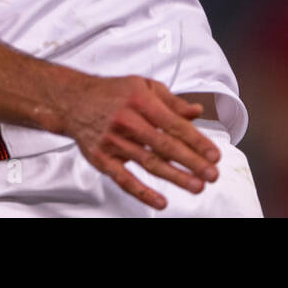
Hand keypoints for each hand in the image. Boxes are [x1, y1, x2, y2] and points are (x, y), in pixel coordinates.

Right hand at [57, 75, 221, 209]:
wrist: (73, 101)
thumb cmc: (112, 93)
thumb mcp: (144, 86)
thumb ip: (171, 101)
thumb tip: (196, 112)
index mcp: (141, 101)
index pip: (174, 124)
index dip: (196, 141)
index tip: (213, 155)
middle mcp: (128, 121)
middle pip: (165, 146)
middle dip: (191, 162)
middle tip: (211, 174)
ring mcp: (114, 142)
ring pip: (149, 163)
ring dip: (175, 177)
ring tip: (196, 186)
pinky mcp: (102, 159)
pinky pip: (124, 179)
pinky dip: (143, 192)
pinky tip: (161, 201)